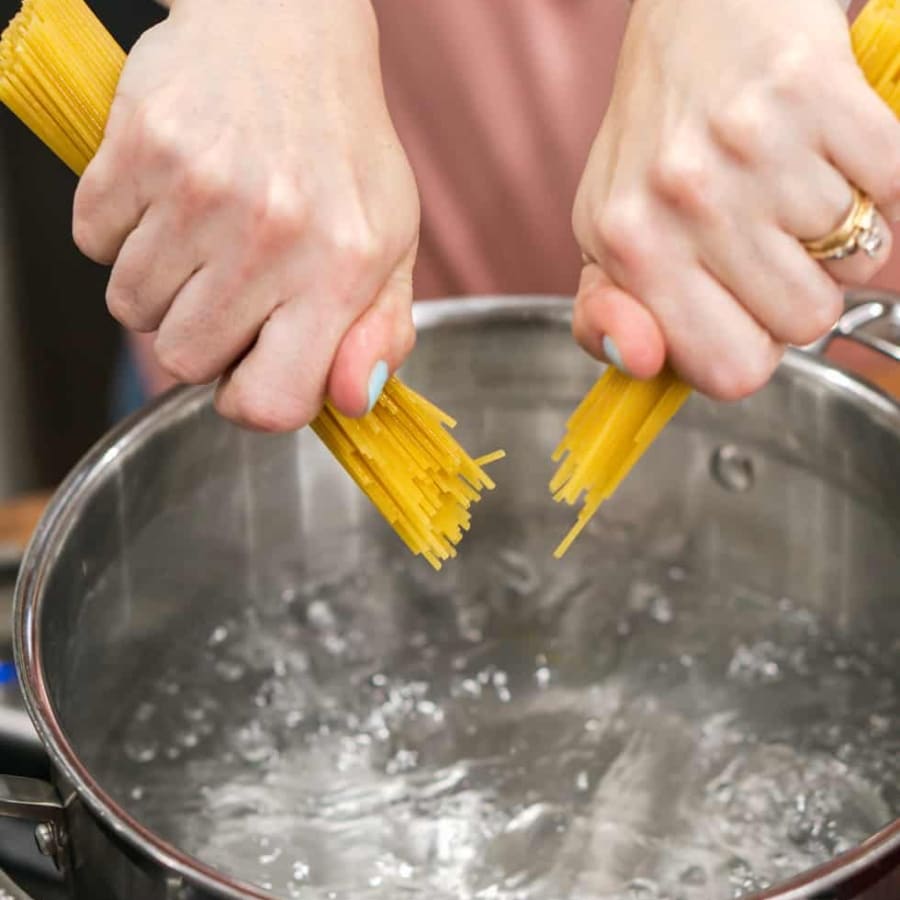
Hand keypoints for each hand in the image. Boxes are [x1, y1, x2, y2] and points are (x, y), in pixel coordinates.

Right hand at [74, 0, 418, 429]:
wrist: (287, 28)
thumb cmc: (341, 152)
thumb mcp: (389, 245)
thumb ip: (381, 334)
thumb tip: (352, 401)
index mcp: (342, 269)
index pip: (270, 403)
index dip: (252, 401)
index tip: (251, 369)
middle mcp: (272, 234)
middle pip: (184, 359)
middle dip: (203, 335)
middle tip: (232, 281)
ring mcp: (199, 189)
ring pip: (132, 307)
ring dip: (160, 286)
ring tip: (204, 232)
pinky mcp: (138, 147)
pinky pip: (92, 243)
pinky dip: (120, 233)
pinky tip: (168, 197)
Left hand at [572, 0, 899, 398]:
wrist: (697, 8)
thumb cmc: (657, 137)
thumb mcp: (606, 234)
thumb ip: (606, 315)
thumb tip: (634, 362)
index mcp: (627, 247)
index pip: (728, 371)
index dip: (753, 350)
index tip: (742, 311)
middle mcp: (682, 197)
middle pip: (805, 323)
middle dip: (801, 293)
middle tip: (769, 237)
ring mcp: (752, 144)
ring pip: (859, 259)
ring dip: (842, 233)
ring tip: (792, 184)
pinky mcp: (816, 88)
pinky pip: (896, 187)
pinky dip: (879, 179)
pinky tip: (828, 150)